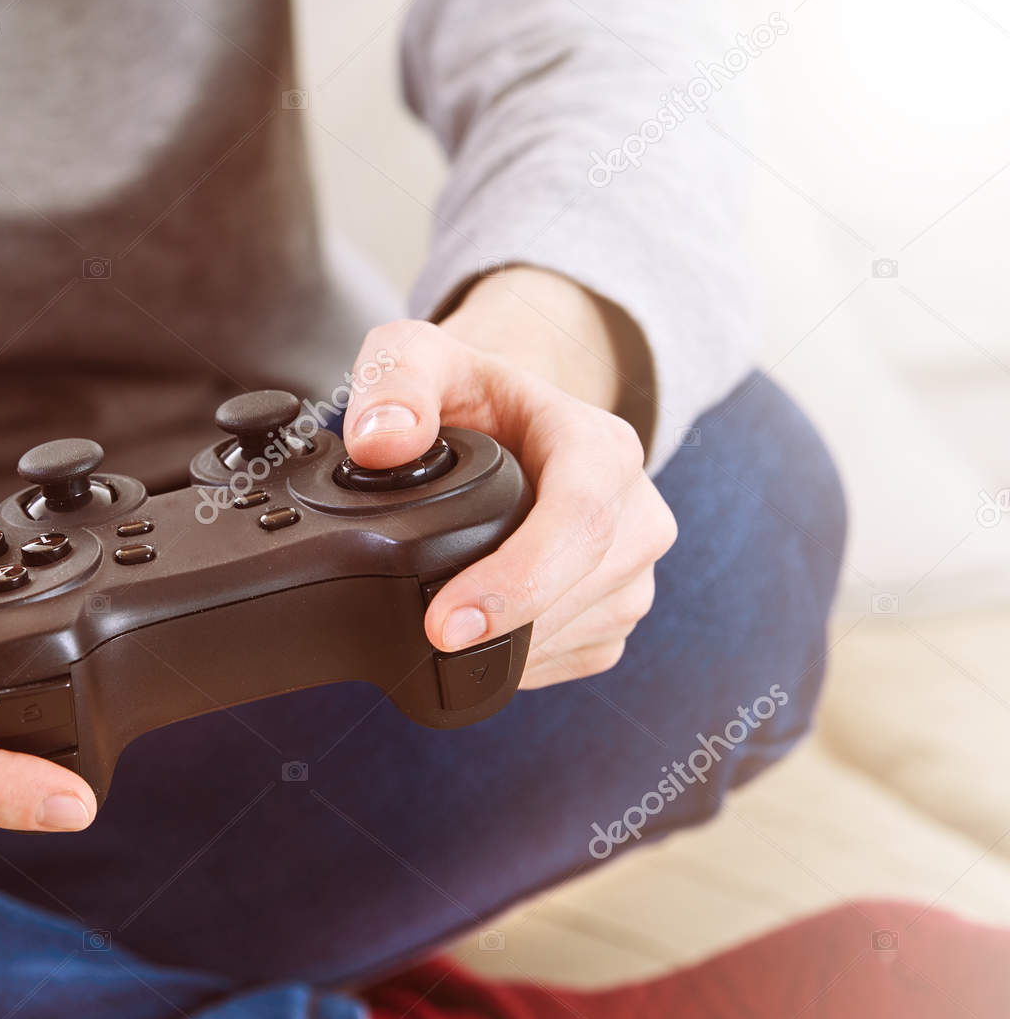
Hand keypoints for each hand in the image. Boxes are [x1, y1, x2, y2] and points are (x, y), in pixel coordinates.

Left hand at [342, 309, 675, 688]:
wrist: (509, 427)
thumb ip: (394, 383)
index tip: (445, 624)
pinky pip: (578, 656)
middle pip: (580, 591)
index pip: (581, 521)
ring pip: (580, 633)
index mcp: (599, 446)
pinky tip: (484, 635)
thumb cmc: (469, 394)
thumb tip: (380, 444)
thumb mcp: (418, 356)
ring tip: (443, 627)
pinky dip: (525, 662)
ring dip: (509, 648)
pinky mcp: (620, 609)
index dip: (516, 581)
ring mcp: (636, 566)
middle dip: (500, 628)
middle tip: (420, 641)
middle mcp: (635, 509)